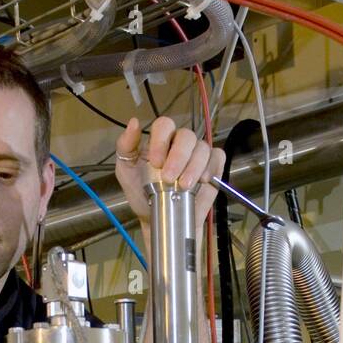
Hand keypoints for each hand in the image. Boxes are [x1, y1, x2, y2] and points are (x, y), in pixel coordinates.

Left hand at [115, 116, 225, 233]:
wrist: (160, 220)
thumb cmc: (142, 195)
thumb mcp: (126, 171)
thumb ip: (125, 147)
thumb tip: (133, 122)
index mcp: (160, 140)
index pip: (165, 125)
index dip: (161, 140)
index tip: (156, 162)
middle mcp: (180, 144)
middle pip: (186, 136)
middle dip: (179, 157)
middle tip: (168, 178)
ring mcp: (197, 155)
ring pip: (202, 148)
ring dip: (194, 167)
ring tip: (183, 186)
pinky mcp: (212, 168)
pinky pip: (217, 158)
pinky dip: (212, 167)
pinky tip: (203, 180)